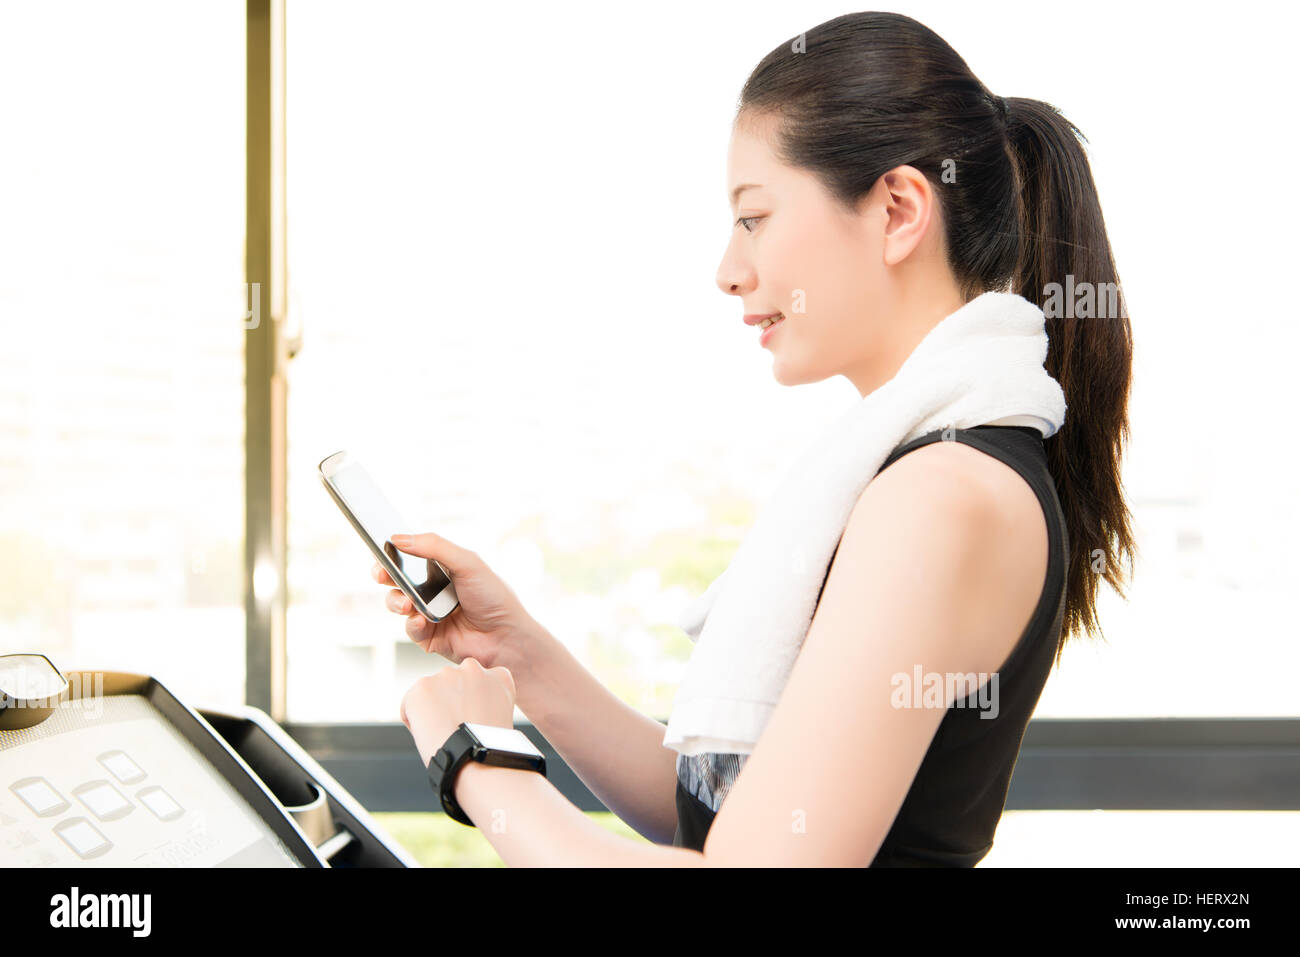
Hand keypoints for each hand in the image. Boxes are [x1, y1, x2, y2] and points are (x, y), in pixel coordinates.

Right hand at [374, 531, 541, 670]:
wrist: (507, 637)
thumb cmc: (493, 596)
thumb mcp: (467, 562)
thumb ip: (434, 547)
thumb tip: (399, 538)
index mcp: (442, 568)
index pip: (409, 557)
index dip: (392, 553)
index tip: (380, 548)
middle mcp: (432, 590)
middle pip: (396, 580)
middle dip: (384, 576)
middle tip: (381, 574)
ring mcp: (429, 613)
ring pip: (396, 604)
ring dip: (396, 601)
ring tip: (407, 603)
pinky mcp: (428, 637)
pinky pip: (409, 628)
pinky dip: (412, 624)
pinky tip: (422, 620)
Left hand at [400, 657, 517, 766]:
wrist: (474, 757)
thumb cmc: (488, 747)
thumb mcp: (499, 715)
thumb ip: (485, 701)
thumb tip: (466, 707)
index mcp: (498, 676)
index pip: (479, 682)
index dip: (473, 703)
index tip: (471, 718)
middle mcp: (473, 668)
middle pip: (453, 683)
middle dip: (450, 700)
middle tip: (454, 725)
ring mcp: (447, 675)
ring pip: (431, 692)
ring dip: (433, 708)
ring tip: (442, 732)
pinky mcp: (422, 686)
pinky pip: (410, 704)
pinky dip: (414, 720)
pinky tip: (429, 734)